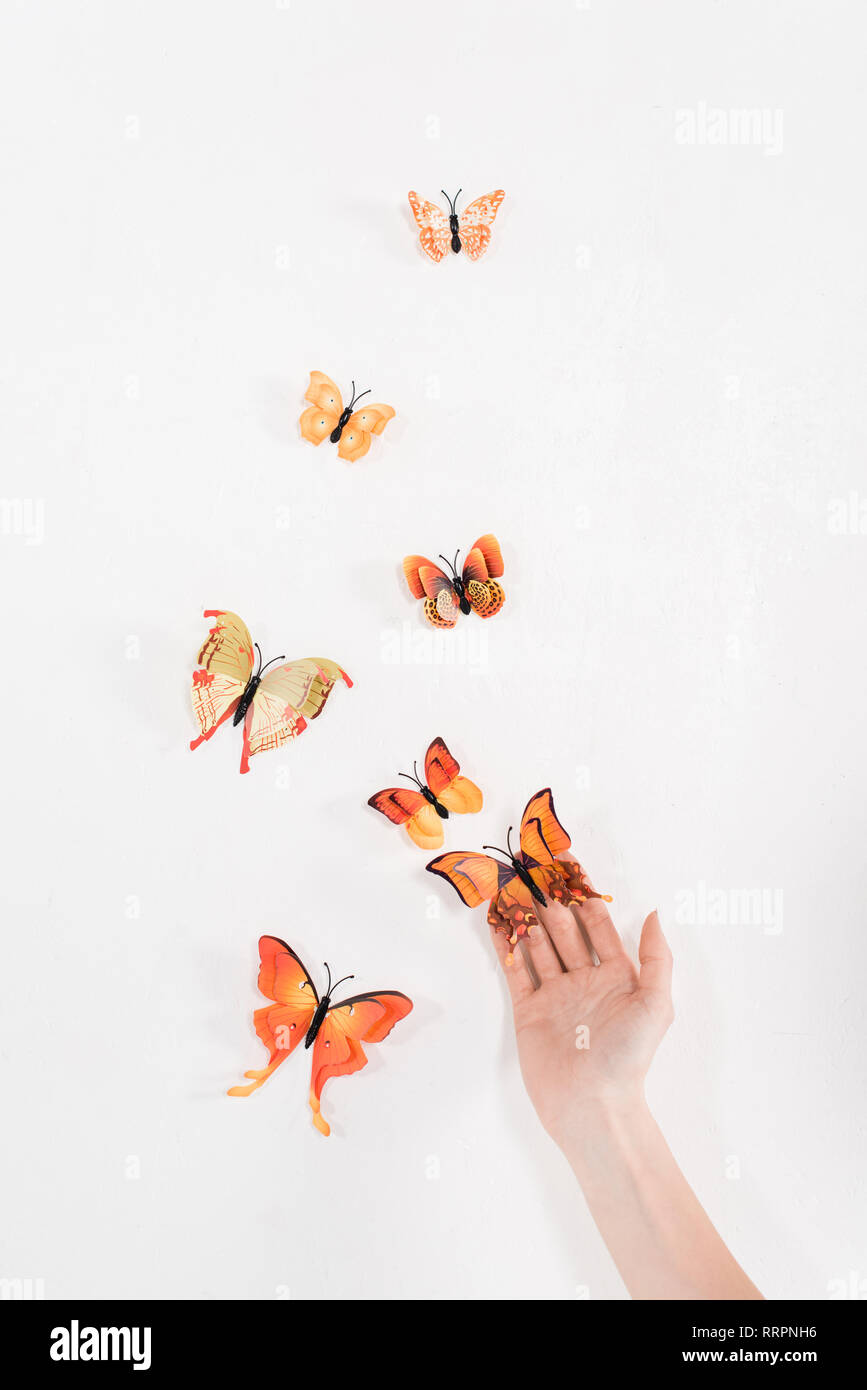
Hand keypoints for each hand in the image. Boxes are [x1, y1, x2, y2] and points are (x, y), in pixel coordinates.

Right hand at [490, 857, 673, 1148]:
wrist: (592, 1105)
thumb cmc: (629, 1058)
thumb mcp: (656, 1004)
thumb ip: (656, 957)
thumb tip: (654, 912)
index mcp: (617, 974)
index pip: (597, 923)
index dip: (583, 891)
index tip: (567, 861)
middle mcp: (584, 979)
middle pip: (563, 927)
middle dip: (549, 895)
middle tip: (531, 863)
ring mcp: (555, 993)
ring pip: (537, 943)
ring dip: (525, 914)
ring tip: (510, 882)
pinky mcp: (528, 1010)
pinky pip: (515, 970)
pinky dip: (505, 945)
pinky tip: (496, 921)